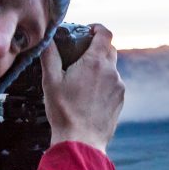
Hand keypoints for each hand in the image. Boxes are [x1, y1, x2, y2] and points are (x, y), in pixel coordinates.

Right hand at [41, 23, 124, 153]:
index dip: (97, 28)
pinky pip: (114, 83)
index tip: (89, 30)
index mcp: (95, 62)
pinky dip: (104, 82)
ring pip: (112, 67)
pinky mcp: (120, 99)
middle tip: (81, 53)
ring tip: (83, 78)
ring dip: (100, 67)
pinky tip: (90, 94)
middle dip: (97, 47)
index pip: (105, 34)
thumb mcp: (51, 81)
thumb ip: (50, 55)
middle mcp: (112, 71)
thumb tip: (48, 38)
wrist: (81, 141)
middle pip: (109, 49)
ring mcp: (118, 86)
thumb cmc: (64, 112)